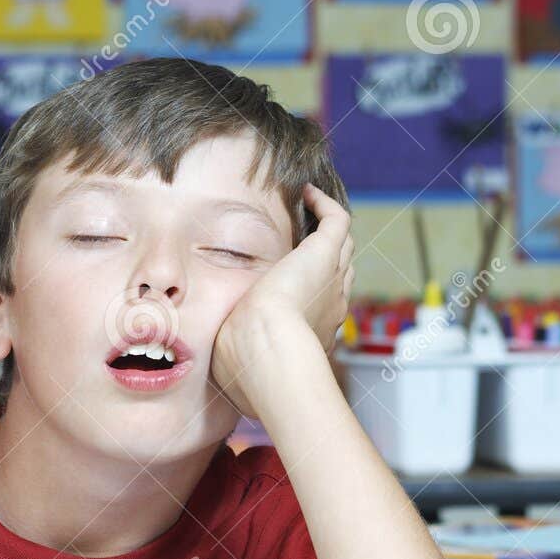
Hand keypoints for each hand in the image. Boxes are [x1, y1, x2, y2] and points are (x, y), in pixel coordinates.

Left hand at [213, 184, 353, 417]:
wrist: (265, 350)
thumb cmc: (248, 365)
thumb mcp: (237, 361)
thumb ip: (232, 358)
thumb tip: (216, 362)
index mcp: (312, 331)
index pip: (320, 307)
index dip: (312, 295)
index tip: (293, 289)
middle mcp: (330, 304)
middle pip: (340, 274)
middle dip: (330, 261)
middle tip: (308, 244)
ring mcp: (331, 278)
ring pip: (343, 247)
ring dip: (329, 231)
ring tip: (312, 212)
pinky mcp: (323, 254)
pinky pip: (336, 220)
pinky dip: (325, 205)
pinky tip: (307, 193)